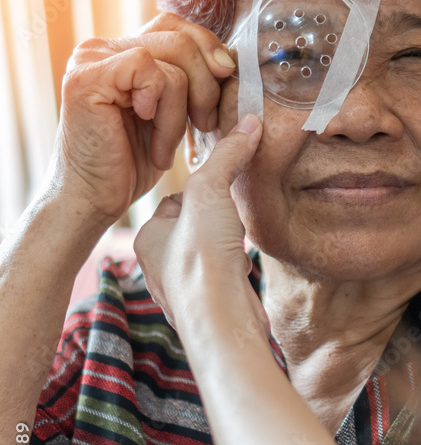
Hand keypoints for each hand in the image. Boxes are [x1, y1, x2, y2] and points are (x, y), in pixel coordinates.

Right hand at [48, 13, 236, 227]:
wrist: (95, 200)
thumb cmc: (132, 163)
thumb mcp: (173, 114)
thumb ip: (191, 80)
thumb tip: (229, 59)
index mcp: (122, 51)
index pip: (177, 26)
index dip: (209, 50)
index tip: (225, 83)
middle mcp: (102, 48)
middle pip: (180, 38)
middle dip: (206, 84)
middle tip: (204, 125)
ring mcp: (91, 59)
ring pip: (172, 59)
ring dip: (181, 112)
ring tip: (166, 146)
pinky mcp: (86, 78)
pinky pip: (148, 70)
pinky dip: (162, 108)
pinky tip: (149, 134)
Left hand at [134, 114, 268, 340]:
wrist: (221, 321)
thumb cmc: (203, 259)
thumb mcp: (211, 192)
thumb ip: (228, 156)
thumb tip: (249, 123)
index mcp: (147, 238)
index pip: (174, 200)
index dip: (201, 190)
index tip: (220, 189)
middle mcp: (160, 264)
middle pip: (193, 225)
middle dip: (217, 219)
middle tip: (231, 216)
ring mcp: (183, 288)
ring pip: (209, 251)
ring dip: (227, 245)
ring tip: (237, 244)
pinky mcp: (208, 304)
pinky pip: (222, 275)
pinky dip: (235, 268)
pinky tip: (243, 268)